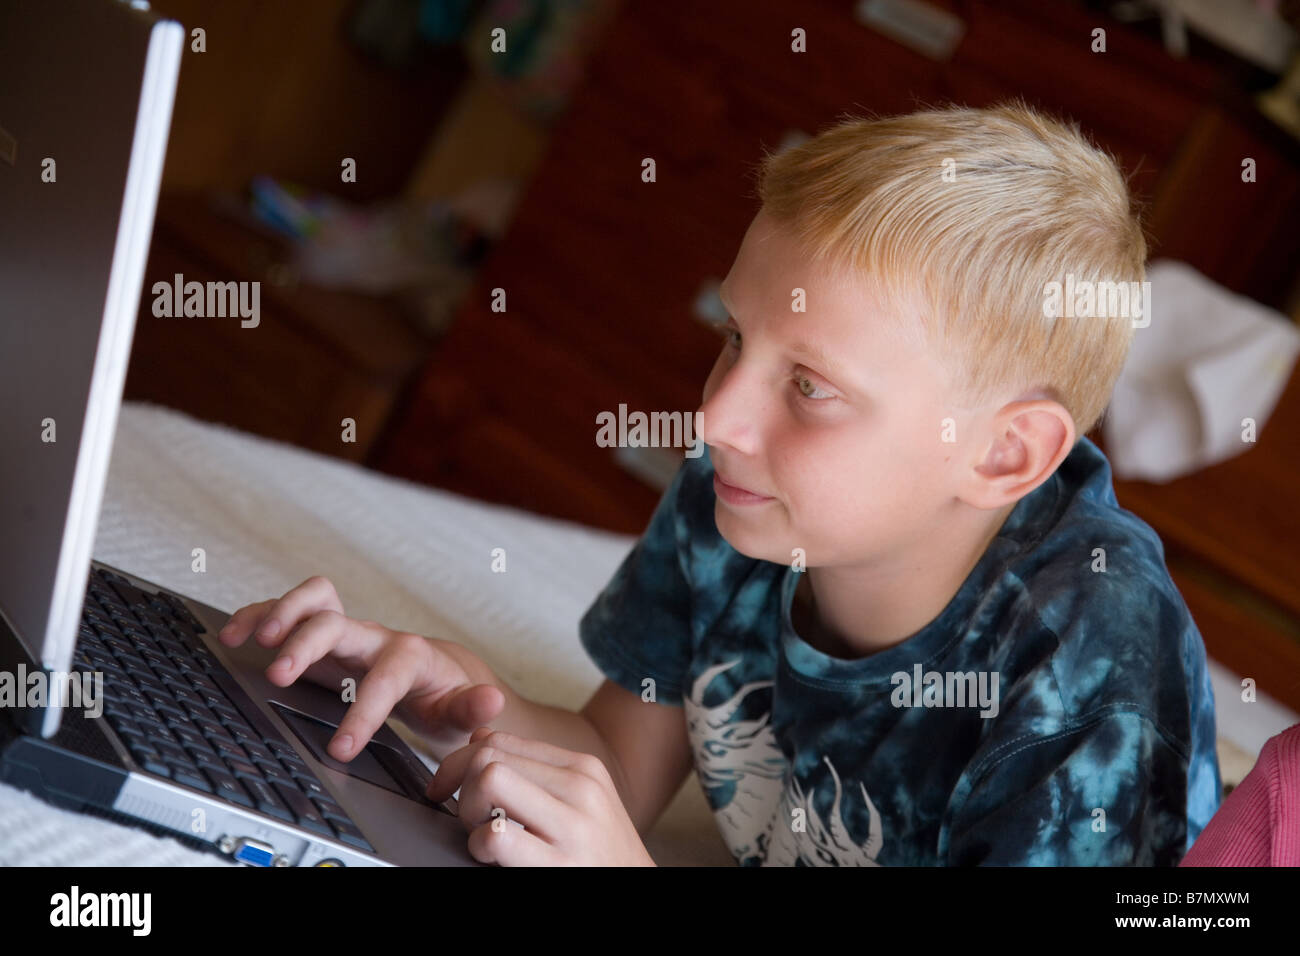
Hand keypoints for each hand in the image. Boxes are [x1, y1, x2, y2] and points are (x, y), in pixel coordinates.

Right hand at [217, 575, 505, 760]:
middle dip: (307, 644)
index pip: (385, 677)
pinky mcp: (321, 635)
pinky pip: (288, 612)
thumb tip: (492, 703)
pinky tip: (235, 635)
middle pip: (339, 622)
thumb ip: (473, 709)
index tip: (342, 747)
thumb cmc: (445, 692)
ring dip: (280, 613)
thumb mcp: (462, 708)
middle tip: (281, 676)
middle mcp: (373, 636)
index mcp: (408, 657)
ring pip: (313, 600)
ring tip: (253, 640)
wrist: (436, 672)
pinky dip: (259, 616)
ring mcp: (345, 632)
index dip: (364, 710)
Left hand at [427, 728, 655, 865]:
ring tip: (483, 835)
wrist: (636, 890)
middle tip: (471, 818)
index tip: (447, 788)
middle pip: (488, 755)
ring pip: (489, 780)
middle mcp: (580, 788)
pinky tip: (493, 857)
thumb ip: (532, 770)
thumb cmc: (600, 854)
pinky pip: (496, 834)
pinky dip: (480, 845)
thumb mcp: (580, 801)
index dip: (458, 762)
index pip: (499, 740)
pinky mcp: (560, 864)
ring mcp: (572, 825)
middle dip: (461, 785)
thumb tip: (479, 738)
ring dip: (469, 812)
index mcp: (581, 768)